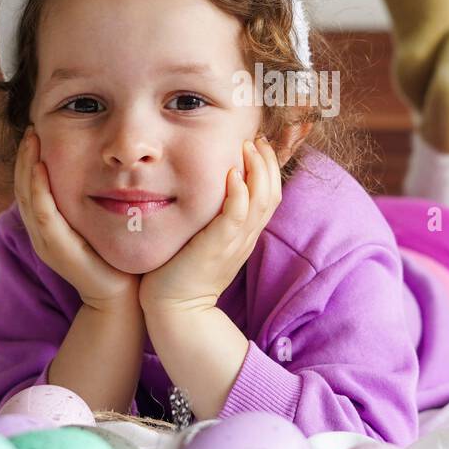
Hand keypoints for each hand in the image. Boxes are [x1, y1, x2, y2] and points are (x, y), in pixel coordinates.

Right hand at [14, 125, 140, 313]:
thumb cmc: (116, 256)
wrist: (122, 297)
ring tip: (32, 139)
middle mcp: (42, 232)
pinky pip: (42, 213)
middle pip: (23, 186)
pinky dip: (38, 189)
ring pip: (28, 196)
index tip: (38, 130)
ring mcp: (46, 241)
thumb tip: (109, 166)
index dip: (30, 158)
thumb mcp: (101, 220)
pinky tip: (41, 166)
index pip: (31, 184)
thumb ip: (97, 198)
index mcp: (49, 225)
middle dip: (25, 156)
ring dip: (27, 166)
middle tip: (31, 127)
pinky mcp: (57, 248)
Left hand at [139, 135, 282, 315]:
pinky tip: (233, 172)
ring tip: (250, 145)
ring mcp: (235, 242)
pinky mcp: (218, 247)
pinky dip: (238, 193)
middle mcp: (246, 236)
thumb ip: (212, 217)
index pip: (270, 195)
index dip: (271, 167)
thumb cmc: (182, 271)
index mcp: (245, 233)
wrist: (175, 310)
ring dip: (258, 170)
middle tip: (258, 138)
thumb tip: (208, 193)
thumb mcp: (204, 238)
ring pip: (261, 201)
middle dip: (269, 162)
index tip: (261, 143)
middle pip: (273, 193)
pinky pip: (235, 217)